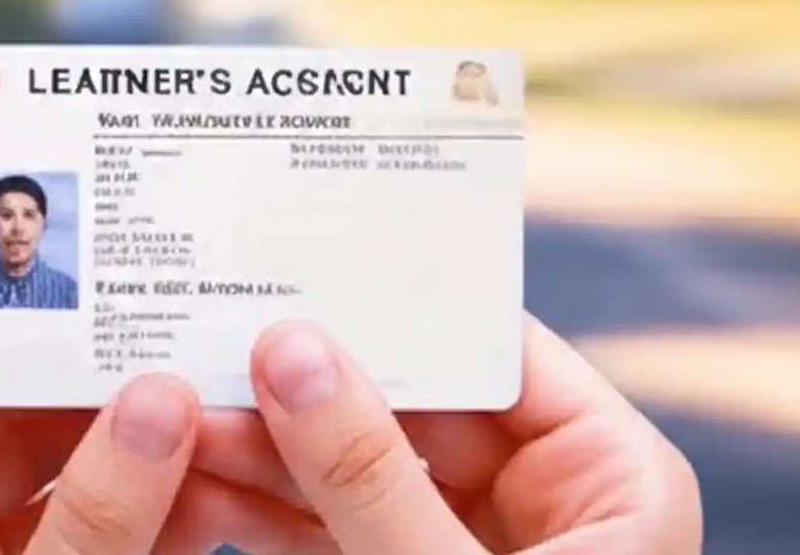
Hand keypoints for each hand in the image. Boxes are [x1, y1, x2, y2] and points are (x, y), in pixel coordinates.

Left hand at [0, 372, 329, 553]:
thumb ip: (90, 519)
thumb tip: (156, 405)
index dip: (51, 350)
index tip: (142, 315)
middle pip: (38, 432)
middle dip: (135, 405)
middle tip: (216, 367)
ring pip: (90, 484)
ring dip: (172, 466)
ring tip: (248, 431)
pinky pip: (116, 541)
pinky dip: (175, 526)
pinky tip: (239, 506)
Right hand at [200, 314, 703, 553]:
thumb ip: (375, 476)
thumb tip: (295, 354)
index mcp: (612, 475)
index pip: (499, 351)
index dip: (404, 310)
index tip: (306, 273)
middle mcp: (551, 495)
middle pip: (417, 402)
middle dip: (310, 386)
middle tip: (218, 345)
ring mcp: (479, 539)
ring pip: (364, 461)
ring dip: (274, 446)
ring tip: (187, 412)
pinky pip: (342, 524)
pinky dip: (275, 512)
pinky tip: (205, 484)